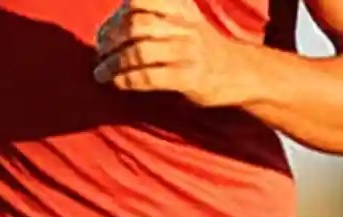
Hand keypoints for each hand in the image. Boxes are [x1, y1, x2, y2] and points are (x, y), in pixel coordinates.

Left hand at [92, 0, 250, 107]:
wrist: (241, 72)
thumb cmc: (202, 47)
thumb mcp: (185, 17)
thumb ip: (157, 11)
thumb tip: (110, 24)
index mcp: (181, 6)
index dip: (117, 13)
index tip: (106, 30)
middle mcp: (186, 24)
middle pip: (136, 24)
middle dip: (111, 38)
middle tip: (101, 52)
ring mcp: (189, 51)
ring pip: (140, 50)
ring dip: (113, 62)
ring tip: (101, 72)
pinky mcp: (189, 77)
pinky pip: (149, 76)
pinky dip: (126, 79)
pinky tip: (117, 83)